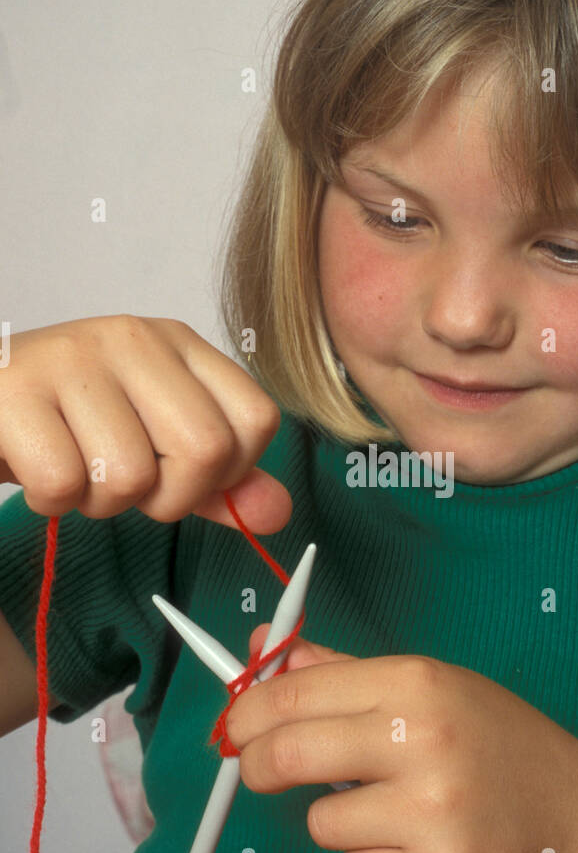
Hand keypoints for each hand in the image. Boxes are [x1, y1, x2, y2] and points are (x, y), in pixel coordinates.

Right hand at [0, 314, 291, 532]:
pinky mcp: (18, 392)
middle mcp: (133, 338)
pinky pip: (64, 483)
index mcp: (178, 343)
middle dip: (167, 499)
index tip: (182, 477)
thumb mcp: (152, 445)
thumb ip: (218, 483)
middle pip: (205, 450)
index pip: (256, 420)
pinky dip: (51, 501)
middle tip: (123, 486)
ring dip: (100, 502)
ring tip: (74, 471)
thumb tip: (277, 513)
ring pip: (131, 475)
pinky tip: (37, 472)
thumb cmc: (65, 425)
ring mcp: (74, 358)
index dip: (227, 474)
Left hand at [227, 624, 577, 852]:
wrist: (571, 816)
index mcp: (415, 682)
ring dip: (338, 821)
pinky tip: (414, 846)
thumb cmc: (494, 743)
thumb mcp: (429, 687)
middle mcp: (423, 738)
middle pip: (286, 754)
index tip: (238, 727)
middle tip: (260, 771)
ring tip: (392, 811)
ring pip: (320, 823)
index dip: (248, 712)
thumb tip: (264, 648)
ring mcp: (432, 809)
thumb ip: (342, 671)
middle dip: (255, 767)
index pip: (294, 692)